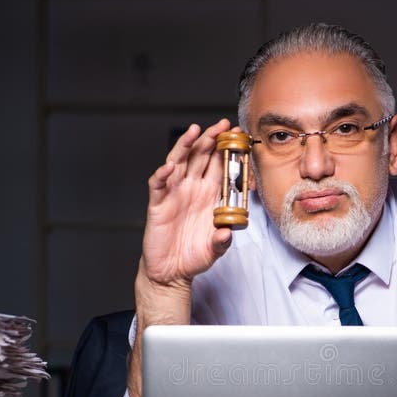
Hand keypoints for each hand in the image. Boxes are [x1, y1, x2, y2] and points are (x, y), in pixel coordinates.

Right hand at [140, 118, 233, 289]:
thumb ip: (222, 241)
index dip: (226, 150)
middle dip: (210, 140)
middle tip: (221, 125)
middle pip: (200, 157)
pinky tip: (169, 167)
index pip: (218, 166)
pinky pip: (158, 185)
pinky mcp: (158, 204)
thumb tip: (226, 234)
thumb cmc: (193, 257)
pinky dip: (162, 175)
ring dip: (186, 146)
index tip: (237, 135)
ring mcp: (174, 194)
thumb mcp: (214, 249)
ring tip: (195, 131)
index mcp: (208, 195)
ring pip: (179, 163)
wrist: (172, 272)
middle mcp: (191, 189)